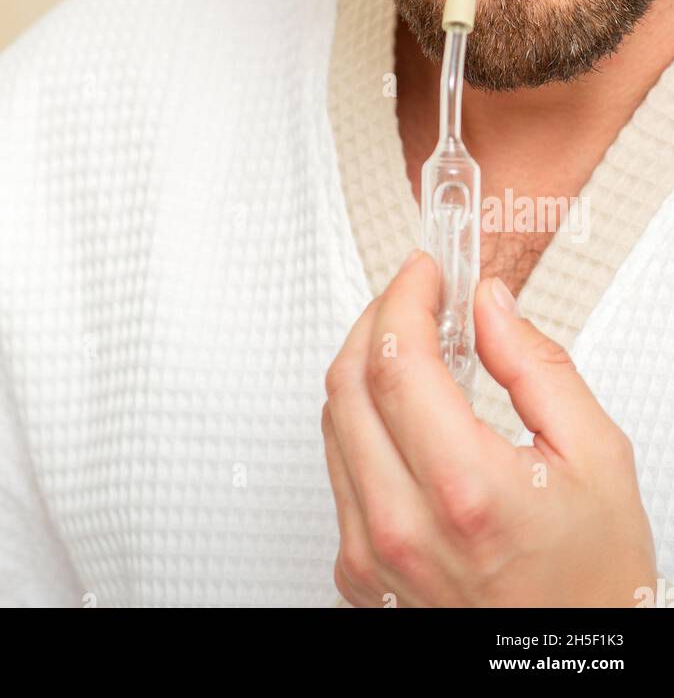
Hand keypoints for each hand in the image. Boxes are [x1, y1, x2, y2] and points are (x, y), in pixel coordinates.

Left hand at [322, 249, 656, 606]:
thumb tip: (489, 307)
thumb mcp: (596, 456)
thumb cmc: (592, 582)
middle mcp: (403, 528)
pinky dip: (363, 426)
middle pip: (348, 384)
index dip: (405, 298)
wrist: (573, 665)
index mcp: (465, 491)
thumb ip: (536, 366)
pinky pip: (338, 472)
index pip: (396, 360)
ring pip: (334, 424)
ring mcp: (372, 556)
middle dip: (377, 320)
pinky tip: (404, 415)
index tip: (424, 273)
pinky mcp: (358, 574)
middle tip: (415, 298)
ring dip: (366, 369)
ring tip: (413, 350)